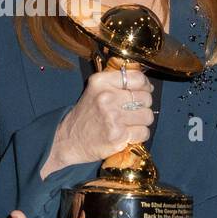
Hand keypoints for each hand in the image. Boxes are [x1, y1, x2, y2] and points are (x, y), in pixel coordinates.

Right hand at [41, 64, 153, 178]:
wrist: (69, 139)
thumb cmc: (86, 114)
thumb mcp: (95, 90)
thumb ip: (117, 82)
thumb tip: (147, 86)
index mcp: (101, 82)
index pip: (138, 78)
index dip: (145, 86)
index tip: (143, 91)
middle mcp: (107, 97)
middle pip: (146, 98)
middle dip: (143, 106)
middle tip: (132, 111)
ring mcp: (113, 118)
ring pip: (147, 116)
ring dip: (142, 121)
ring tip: (129, 123)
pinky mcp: (118, 136)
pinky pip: (143, 132)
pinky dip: (139, 135)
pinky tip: (127, 134)